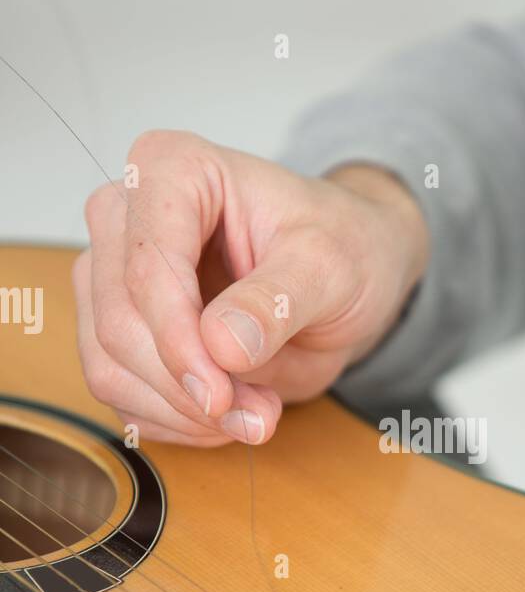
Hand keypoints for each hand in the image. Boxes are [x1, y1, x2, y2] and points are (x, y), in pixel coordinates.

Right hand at [74, 131, 428, 444]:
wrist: (347, 275)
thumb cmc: (340, 246)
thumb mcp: (329, 267)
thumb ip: (276, 302)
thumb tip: (223, 345)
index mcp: (170, 169)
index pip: (148, 266)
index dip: (179, 340)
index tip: (220, 393)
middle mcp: (125, 217)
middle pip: (119, 324)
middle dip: (188, 386)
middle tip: (260, 415)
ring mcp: (112, 278)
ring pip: (109, 368)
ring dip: (184, 412)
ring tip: (257, 414)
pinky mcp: (117, 333)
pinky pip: (124, 398)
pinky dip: (177, 422)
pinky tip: (230, 413)